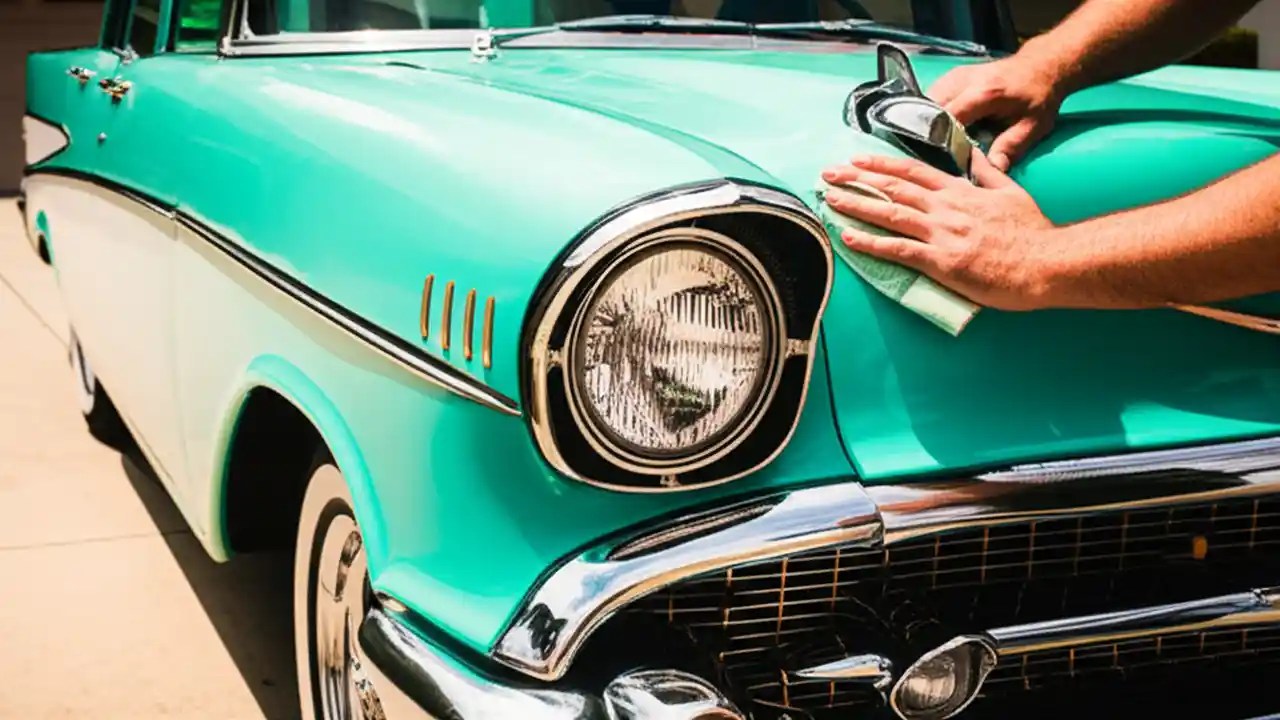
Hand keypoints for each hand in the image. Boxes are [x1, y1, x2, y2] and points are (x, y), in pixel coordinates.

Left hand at [821, 152, 1065, 311]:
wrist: (1047, 262)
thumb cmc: (1032, 232)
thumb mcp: (1010, 190)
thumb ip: (987, 170)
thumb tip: (972, 152)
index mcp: (961, 190)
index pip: (913, 170)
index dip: (881, 163)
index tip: (857, 159)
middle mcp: (946, 207)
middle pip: (893, 187)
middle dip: (857, 179)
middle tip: (828, 175)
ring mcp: (943, 233)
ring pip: (890, 214)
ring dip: (856, 205)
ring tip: (830, 200)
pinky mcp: (942, 261)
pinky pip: (898, 249)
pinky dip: (871, 242)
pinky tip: (849, 238)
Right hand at [929, 56, 1065, 170]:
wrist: (1041, 65)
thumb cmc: (1039, 96)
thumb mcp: (1033, 126)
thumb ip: (1011, 147)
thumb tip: (993, 170)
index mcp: (985, 93)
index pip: (948, 117)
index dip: (941, 139)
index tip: (941, 159)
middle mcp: (964, 81)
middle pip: (930, 109)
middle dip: (929, 133)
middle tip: (935, 154)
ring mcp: (955, 76)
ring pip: (926, 103)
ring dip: (927, 123)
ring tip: (935, 143)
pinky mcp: (951, 77)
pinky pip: (930, 97)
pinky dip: (930, 114)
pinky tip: (938, 129)